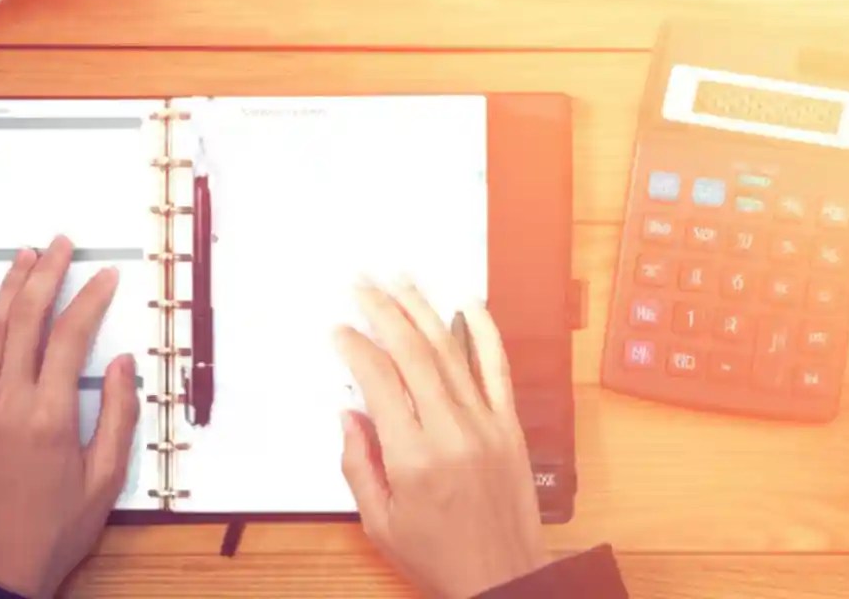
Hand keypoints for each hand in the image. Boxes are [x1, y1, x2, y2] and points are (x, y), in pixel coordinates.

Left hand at [0, 235, 139, 598]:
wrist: (2, 566)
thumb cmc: (59, 528)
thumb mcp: (105, 477)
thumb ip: (116, 415)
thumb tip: (120, 363)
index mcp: (50, 415)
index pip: (70, 337)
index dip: (89, 299)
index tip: (105, 276)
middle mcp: (8, 404)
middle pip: (26, 321)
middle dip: (47, 276)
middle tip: (62, 244)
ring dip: (7, 290)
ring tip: (25, 257)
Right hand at [335, 279, 545, 598]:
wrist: (504, 579)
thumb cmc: (441, 557)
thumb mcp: (379, 522)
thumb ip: (358, 463)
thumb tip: (350, 412)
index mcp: (414, 457)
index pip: (379, 380)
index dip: (355, 347)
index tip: (339, 331)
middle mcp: (452, 431)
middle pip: (413, 352)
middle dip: (383, 310)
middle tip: (362, 284)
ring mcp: (485, 424)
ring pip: (451, 350)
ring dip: (423, 309)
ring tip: (401, 279)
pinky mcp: (509, 425)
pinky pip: (497, 367)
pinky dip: (484, 331)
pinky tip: (469, 303)